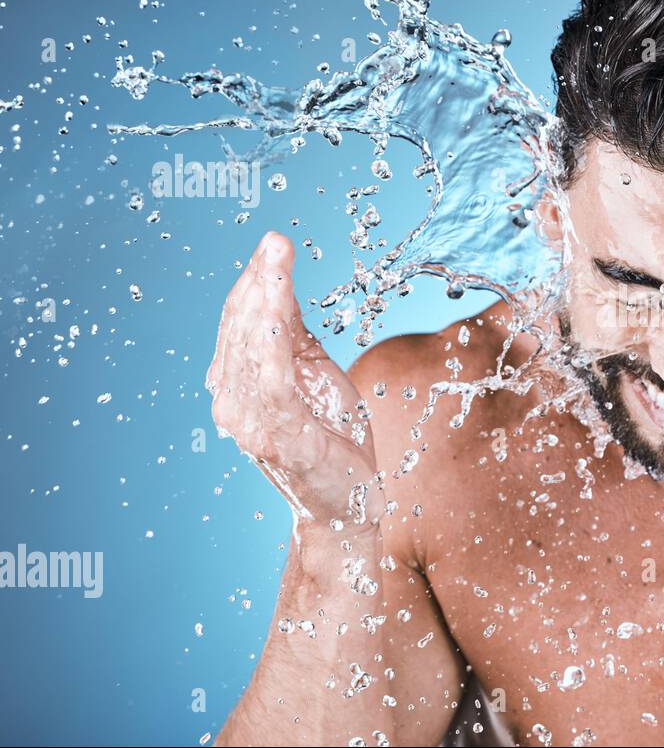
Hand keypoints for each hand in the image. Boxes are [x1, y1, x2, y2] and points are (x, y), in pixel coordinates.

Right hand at [206, 231, 378, 551]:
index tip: (274, 244)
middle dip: (259, 280)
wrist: (346, 505)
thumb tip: (282, 287)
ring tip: (276, 262)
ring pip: (251, 348)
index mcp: (240, 386)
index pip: (239, 322)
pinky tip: (280, 310)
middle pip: (241, 328)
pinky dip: (272, 341)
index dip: (255, 281)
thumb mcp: (316, 377)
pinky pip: (272, 380)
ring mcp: (251, 421)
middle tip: (275, 242)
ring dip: (265, 300)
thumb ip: (295, 338)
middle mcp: (234, 403)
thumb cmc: (332, 441)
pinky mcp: (280, 435)